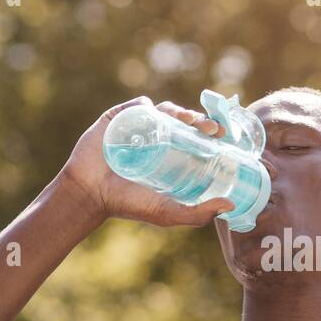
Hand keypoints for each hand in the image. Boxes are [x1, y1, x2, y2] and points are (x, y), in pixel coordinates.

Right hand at [60, 97, 234, 226]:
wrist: (90, 194)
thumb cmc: (128, 204)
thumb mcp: (167, 212)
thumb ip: (197, 214)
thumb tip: (230, 207)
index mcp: (170, 153)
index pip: (195, 136)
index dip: (210, 132)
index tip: (224, 135)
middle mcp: (156, 137)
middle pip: (183, 120)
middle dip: (199, 120)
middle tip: (211, 128)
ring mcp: (136, 126)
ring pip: (163, 110)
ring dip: (179, 110)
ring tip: (188, 121)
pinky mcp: (117, 118)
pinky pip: (136, 106)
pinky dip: (147, 106)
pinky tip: (156, 115)